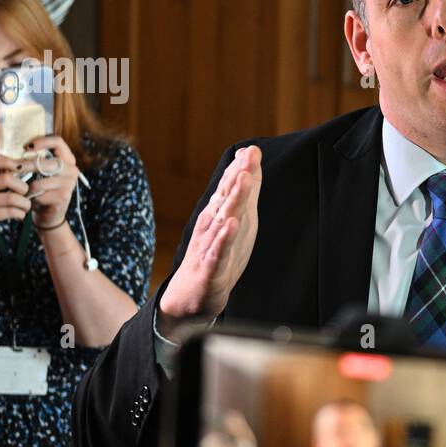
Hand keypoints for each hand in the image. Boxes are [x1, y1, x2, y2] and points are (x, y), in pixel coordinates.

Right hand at [0, 154, 30, 249]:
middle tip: (26, 195)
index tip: (21, 169)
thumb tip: (26, 166)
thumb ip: (1, 179)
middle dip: (23, 187)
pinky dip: (20, 214)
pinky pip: (10, 212)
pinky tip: (19, 216)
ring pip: (12, 198)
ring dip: (25, 204)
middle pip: (6, 178)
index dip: (8, 161)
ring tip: (25, 207)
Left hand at [23, 136, 79, 230]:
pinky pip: (41, 195)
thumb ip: (34, 160)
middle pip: (45, 163)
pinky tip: (30, 200)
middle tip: (11, 169)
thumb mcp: (40, 172)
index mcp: (67, 159)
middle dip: (25, 166)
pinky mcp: (64, 197)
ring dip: (27, 187)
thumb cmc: (42, 189)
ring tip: (21, 190)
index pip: (58, 142)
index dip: (42, 141)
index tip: (26, 147)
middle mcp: (72, 169)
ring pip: (41, 182)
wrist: (49, 213)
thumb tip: (16, 148)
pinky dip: (32, 198)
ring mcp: (69, 184)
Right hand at [159, 146, 261, 327]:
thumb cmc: (216, 253)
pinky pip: (217, 251)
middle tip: (248, 158)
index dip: (240, 169)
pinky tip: (232, 225)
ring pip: (222, 221)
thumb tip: (249, 161)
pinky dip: (224, 238)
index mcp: (218, 215)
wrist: (192, 295)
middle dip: (237, 178)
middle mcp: (212, 226)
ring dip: (233, 201)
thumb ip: (242, 192)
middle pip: (226, 199)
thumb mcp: (235, 221)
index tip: (252, 150)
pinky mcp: (211, 269)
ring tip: (243, 181)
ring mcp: (210, 246)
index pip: (229, 189)